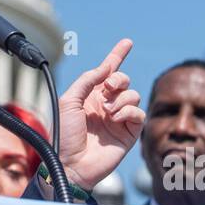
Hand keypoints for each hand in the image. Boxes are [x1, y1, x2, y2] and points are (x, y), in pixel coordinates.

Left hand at [57, 39, 144, 190]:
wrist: (72, 163)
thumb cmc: (65, 134)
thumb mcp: (69, 100)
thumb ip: (87, 81)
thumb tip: (104, 69)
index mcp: (90, 96)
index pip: (107, 72)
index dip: (117, 55)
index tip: (127, 42)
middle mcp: (106, 105)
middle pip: (123, 80)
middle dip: (118, 79)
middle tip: (106, 88)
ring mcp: (118, 118)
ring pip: (132, 95)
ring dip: (121, 99)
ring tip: (108, 112)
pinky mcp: (129, 132)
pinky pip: (138, 113)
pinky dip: (128, 111)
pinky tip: (116, 119)